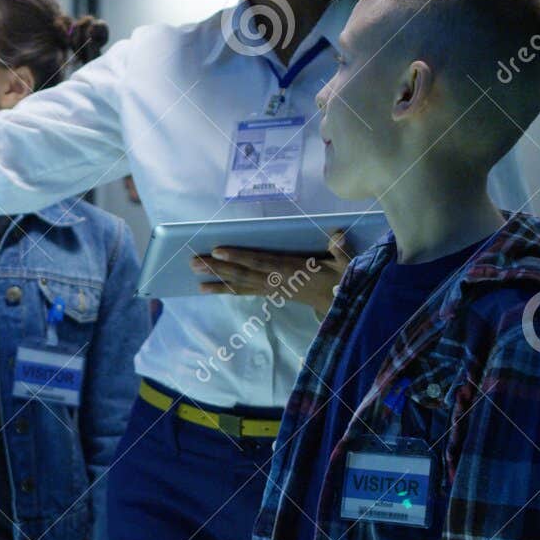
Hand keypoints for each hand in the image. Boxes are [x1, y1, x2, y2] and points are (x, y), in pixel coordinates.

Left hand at [190, 230, 352, 317]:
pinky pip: (245, 292)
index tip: (218, 251)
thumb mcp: (346, 264)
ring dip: (217, 281)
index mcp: (291, 271)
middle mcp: (277, 282)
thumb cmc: (341, 279)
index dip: (239, 257)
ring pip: (241, 285)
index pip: (261, 262)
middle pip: (243, 274)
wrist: (341, 304)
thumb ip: (342, 251)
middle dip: (218, 269)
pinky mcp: (270, 294)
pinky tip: (208, 288)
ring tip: (196, 279)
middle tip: (193, 263)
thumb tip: (338, 236)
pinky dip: (227, 289)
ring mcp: (272, 289)